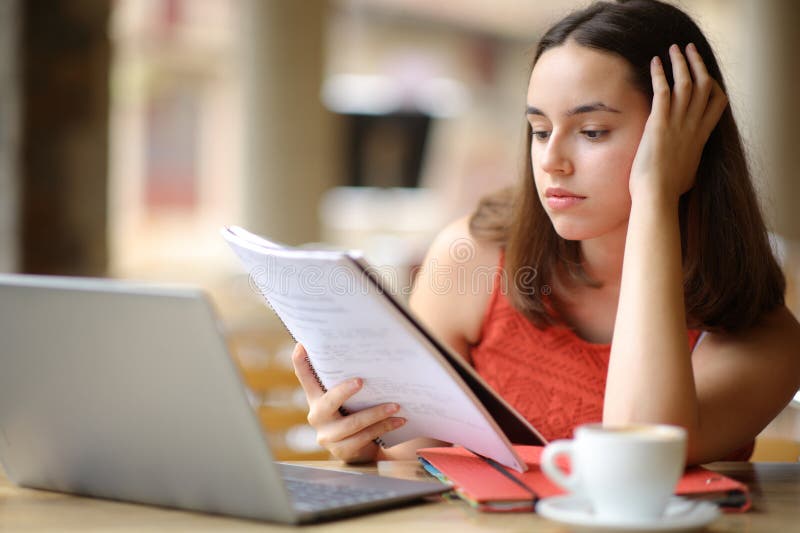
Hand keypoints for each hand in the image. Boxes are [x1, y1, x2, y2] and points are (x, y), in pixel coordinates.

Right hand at [291, 343, 405, 462]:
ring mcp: (327, 436)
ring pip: (353, 423)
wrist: (362, 449)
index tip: (301, 346)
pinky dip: (384, 427)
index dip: (300, 363)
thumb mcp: (348, 399)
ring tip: (395, 405)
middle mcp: (317, 417)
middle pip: (328, 403)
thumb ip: (348, 383)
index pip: (305, 378)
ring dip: (376, 413)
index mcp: (316, 398)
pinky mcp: (341, 451)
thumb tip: (370, 359)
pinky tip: (398, 420)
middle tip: (361, 381)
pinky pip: (365, 437)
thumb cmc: (354, 414)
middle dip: (344, 392)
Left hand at [629, 43, 728, 201]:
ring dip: (681, 63)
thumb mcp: (688, 174)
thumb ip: (690, 163)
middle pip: (704, 85)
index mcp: (701, 137)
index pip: (717, 103)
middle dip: (698, 64)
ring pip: (686, 83)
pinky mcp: (659, 124)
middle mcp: (693, 126)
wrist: (657, 196)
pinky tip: (655, 62)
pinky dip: (659, 74)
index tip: (707, 76)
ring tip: (674, 48)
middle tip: (690, 50)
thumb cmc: (668, 191)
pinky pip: (662, 91)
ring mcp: (677, 124)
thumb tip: (686, 168)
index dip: (714, 85)